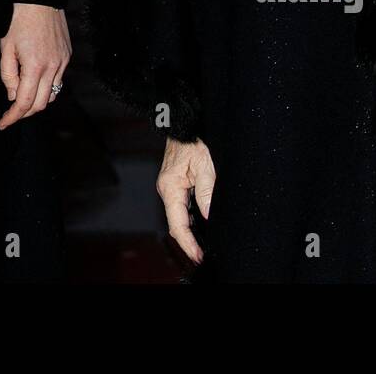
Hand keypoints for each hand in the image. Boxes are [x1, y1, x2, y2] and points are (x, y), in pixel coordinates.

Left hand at [0, 3, 69, 129]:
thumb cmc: (20, 20)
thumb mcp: (6, 47)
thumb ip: (8, 74)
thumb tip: (13, 95)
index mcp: (35, 66)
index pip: (25, 102)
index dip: (13, 116)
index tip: (3, 123)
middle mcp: (52, 67)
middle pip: (41, 104)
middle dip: (25, 112)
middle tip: (11, 112)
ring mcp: (62, 62)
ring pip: (52, 95)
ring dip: (37, 101)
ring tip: (23, 96)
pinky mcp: (67, 56)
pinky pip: (58, 80)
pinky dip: (46, 86)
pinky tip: (36, 80)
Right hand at [157, 137, 215, 264]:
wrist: (184, 120)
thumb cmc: (194, 137)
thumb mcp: (206, 164)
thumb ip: (206, 191)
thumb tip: (208, 216)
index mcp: (170, 187)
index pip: (177, 224)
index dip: (188, 243)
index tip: (199, 256)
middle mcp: (166, 188)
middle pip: (176, 223)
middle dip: (188, 241)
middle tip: (203, 255)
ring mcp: (169, 185)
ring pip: (178, 215)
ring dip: (189, 231)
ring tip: (202, 245)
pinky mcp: (175, 182)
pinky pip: (180, 206)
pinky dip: (189, 219)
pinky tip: (199, 226)